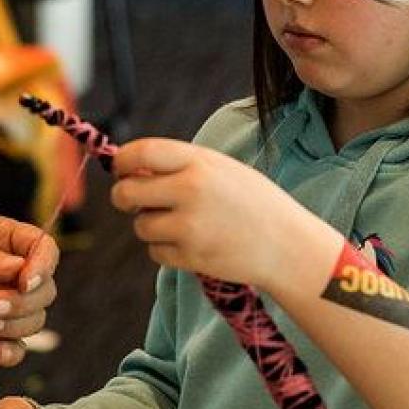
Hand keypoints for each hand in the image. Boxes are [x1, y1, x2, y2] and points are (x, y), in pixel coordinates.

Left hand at [0, 212, 57, 366]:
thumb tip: (19, 270)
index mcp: (1, 238)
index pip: (42, 249)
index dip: (43, 266)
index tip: (25, 280)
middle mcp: (4, 271)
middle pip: (43, 290)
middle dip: (23, 302)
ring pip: (31, 320)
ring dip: (15, 326)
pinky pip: (9, 346)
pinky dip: (10, 352)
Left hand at [111, 137, 339, 291]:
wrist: (289, 247)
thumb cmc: (253, 203)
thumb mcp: (221, 169)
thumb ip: (179, 165)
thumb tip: (130, 170)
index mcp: (199, 162)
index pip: (140, 152)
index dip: (121, 161)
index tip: (120, 169)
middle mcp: (191, 191)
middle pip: (125, 193)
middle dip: (123, 197)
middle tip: (132, 201)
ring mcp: (190, 226)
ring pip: (140, 226)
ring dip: (150, 226)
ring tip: (181, 224)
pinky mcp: (191, 257)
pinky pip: (155, 252)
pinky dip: (166, 250)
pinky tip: (192, 244)